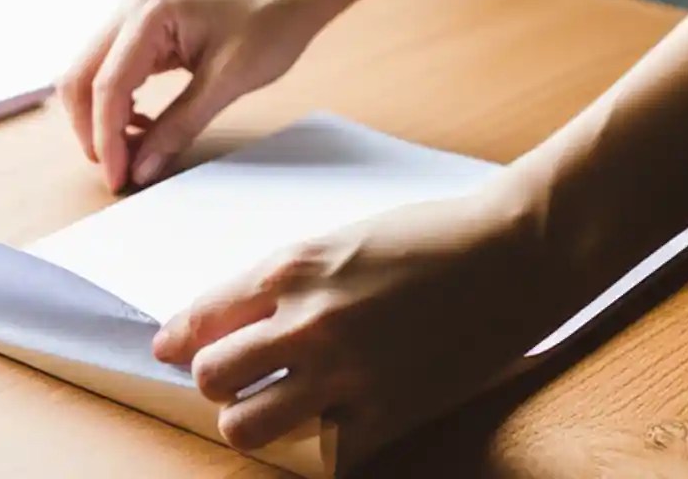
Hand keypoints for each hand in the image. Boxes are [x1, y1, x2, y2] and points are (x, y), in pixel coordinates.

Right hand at [60, 0, 336, 191]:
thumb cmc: (271, 21)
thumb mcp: (228, 81)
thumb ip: (179, 125)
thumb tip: (142, 166)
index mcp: (149, 12)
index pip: (107, 85)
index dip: (106, 138)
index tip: (118, 177)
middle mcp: (131, 5)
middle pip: (81, 76)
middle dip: (90, 128)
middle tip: (116, 169)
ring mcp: (135, 11)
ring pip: (92, 72)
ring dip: (101, 115)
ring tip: (130, 152)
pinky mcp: (146, 23)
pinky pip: (114, 65)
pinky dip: (119, 99)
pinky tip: (142, 123)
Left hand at [151, 183, 581, 455]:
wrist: (514, 251)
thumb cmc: (429, 235)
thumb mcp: (340, 240)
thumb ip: (281, 280)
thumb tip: (226, 318)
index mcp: (292, 268)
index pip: (199, 319)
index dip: (177, 340)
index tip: (173, 350)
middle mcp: (308, 321)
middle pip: (210, 377)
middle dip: (216, 379)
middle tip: (240, 376)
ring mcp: (346, 373)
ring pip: (246, 427)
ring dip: (252, 419)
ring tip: (277, 404)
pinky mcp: (387, 413)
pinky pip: (322, 452)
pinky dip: (323, 441)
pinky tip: (339, 418)